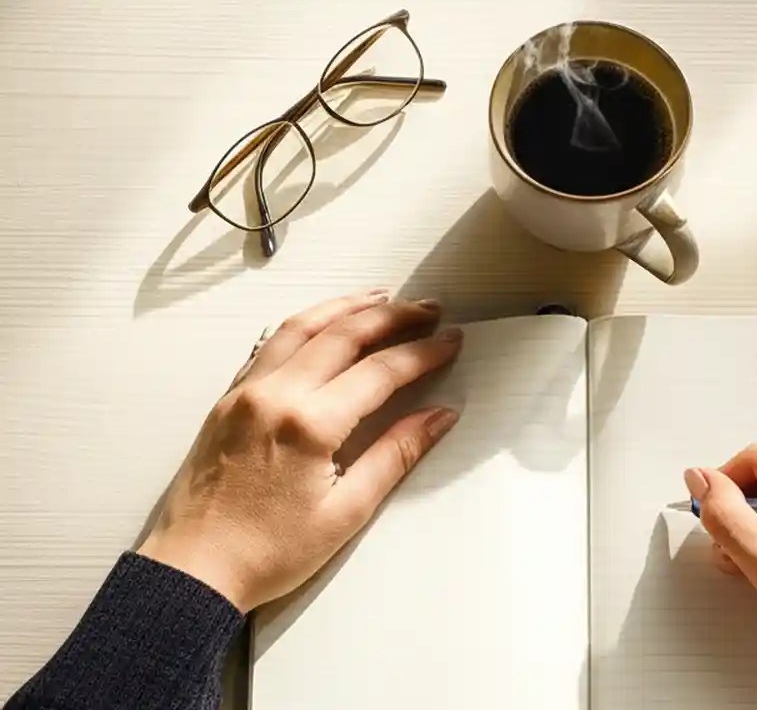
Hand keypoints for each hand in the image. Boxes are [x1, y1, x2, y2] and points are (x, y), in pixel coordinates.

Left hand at [139, 290, 462, 610]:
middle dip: (393, 316)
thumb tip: (438, 417)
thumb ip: (395, 455)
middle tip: (428, 309)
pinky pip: (270, 345)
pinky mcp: (227, 401)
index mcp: (308, 424)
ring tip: (381, 298)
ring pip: (301, 327)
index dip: (422, 353)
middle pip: (343, 334)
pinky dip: (304, 325)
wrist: (192, 571)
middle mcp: (274, 395)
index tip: (450, 342)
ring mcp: (245, 393)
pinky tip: (323, 324)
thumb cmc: (266, 553)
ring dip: (346, 307)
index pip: (380, 371)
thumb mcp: (346, 512)